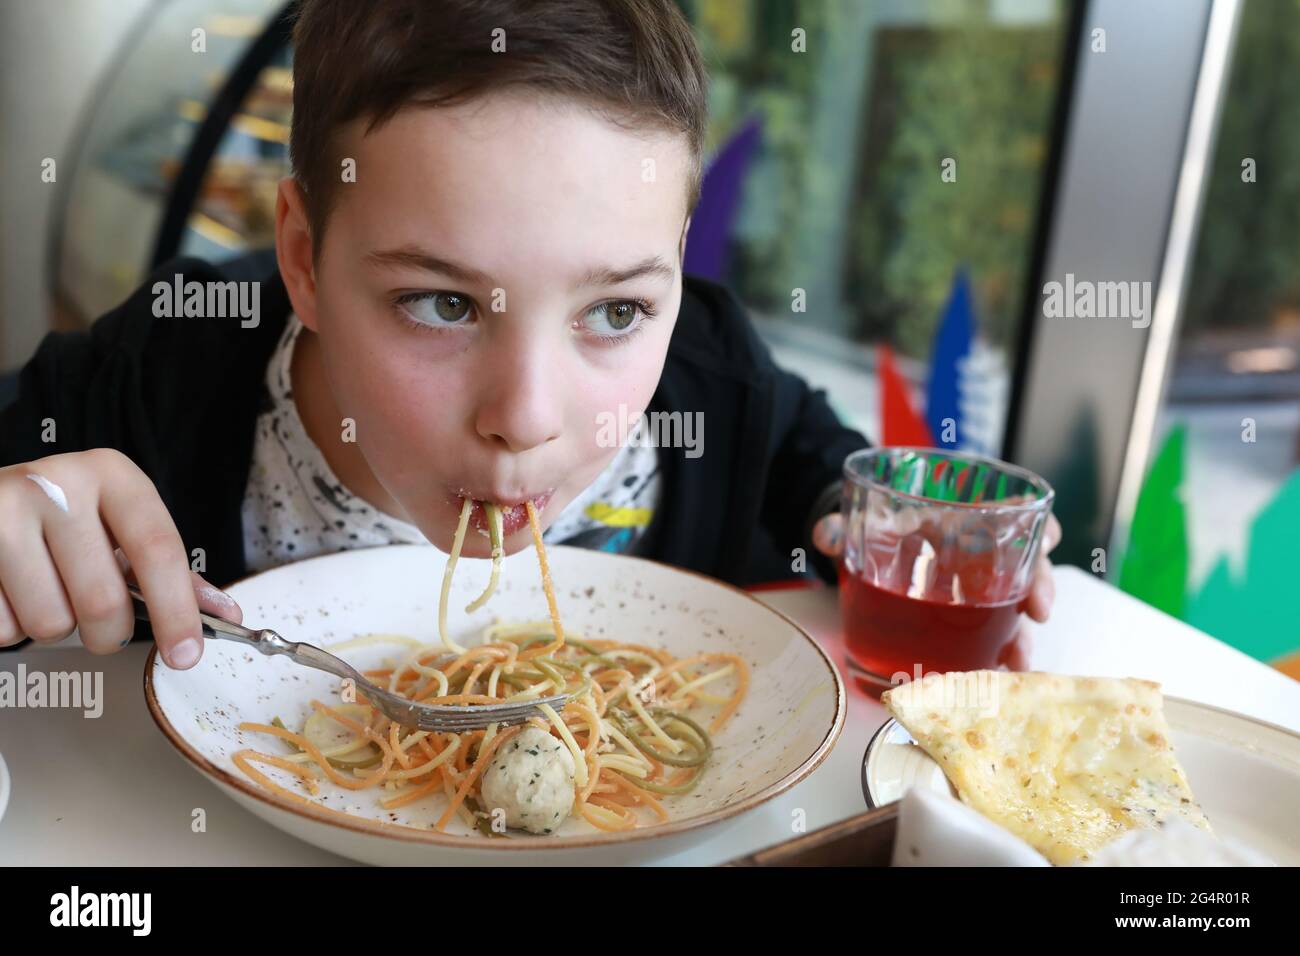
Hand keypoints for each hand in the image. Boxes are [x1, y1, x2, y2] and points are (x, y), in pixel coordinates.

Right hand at [0, 449, 242, 667]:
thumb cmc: (65, 516)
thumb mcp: (120, 524)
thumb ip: (171, 570)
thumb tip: (225, 616)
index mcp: (112, 475)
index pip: (158, 550)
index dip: (176, 611)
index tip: (186, 654)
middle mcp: (58, 484)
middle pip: (104, 601)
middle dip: (108, 633)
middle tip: (101, 624)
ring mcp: (3, 511)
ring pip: (50, 622)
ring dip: (55, 627)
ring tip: (46, 592)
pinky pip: (4, 628)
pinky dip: (12, 626)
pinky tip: (11, 590)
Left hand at [812, 510, 1061, 671]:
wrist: (859, 546)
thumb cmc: (873, 526)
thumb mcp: (857, 521)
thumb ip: (838, 524)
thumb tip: (824, 534)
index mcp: (960, 520)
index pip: (1016, 514)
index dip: (1039, 526)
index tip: (1047, 539)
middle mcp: (978, 556)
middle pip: (1027, 566)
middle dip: (1040, 588)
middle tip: (1038, 612)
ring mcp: (973, 591)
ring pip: (1012, 611)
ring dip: (1021, 636)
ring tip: (1017, 663)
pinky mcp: (961, 624)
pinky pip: (990, 639)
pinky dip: (996, 658)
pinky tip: (997, 677)